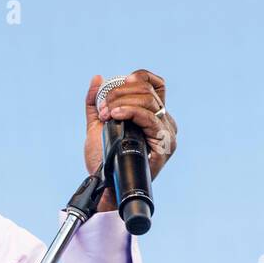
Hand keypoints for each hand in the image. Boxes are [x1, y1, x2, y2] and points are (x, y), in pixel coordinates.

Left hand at [84, 70, 177, 211]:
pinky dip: (130, 112)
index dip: (139, 77)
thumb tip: (97, 79)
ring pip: (148, 101)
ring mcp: (167, 133)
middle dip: (120, 93)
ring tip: (106, 114)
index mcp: (153, 115)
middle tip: (103, 107)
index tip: (119, 83)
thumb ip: (96, 102)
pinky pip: (149, 118)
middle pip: (147, 90)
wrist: (105, 185)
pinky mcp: (165, 144)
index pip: (155, 84)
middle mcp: (164, 121)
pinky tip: (115, 116)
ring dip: (122, 102)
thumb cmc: (104, 159)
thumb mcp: (97, 125)